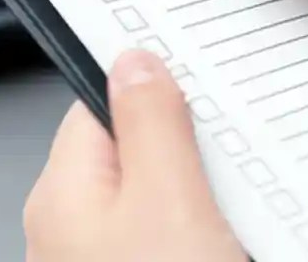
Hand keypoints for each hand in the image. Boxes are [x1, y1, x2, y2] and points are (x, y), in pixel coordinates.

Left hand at [24, 50, 245, 261]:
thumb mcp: (168, 204)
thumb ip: (150, 127)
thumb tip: (134, 64)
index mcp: (61, 192)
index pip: (99, 104)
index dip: (151, 87)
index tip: (197, 76)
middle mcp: (68, 227)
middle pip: (130, 155)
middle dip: (184, 147)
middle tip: (238, 154)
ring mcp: (97, 256)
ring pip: (153, 201)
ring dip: (199, 194)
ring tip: (247, 202)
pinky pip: (164, 237)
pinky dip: (199, 231)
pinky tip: (236, 239)